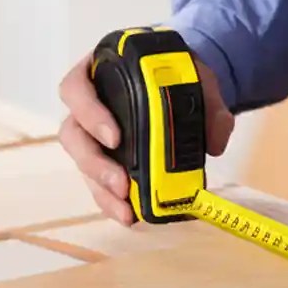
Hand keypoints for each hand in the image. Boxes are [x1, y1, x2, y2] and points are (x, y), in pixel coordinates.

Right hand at [58, 52, 233, 224]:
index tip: (115, 138)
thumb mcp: (193, 76)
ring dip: (103, 189)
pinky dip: (112, 201)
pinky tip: (130, 215)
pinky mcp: (102, 159)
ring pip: (83, 165)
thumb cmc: (174, 73)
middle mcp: (86, 105)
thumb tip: (215, 143)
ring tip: (127, 209)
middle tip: (122, 183)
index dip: (90, 114)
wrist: (177, 83)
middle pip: (73, 135)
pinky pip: (98, 183)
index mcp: (97, 72)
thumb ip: (208, 102)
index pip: (75, 89)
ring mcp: (91, 134)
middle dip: (95, 164)